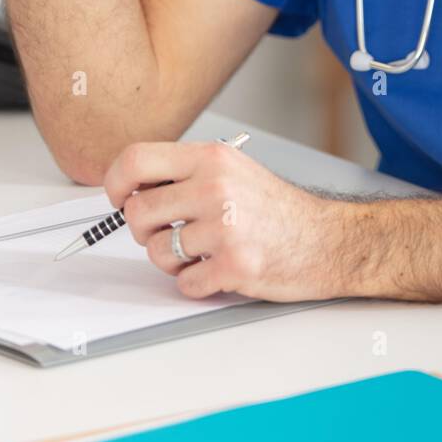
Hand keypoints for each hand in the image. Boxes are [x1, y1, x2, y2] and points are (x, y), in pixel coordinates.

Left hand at [103, 140, 349, 301]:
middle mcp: (215, 187)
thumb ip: (186, 173)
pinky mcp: (233, 265)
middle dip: (144, 231)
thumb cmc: (278, 209)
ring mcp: (224, 227)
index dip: (114, 182)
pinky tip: (218, 270)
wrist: (326, 240)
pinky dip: (196, 284)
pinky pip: (184, 283)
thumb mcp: (233, 170)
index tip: (117, 197)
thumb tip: (132, 187)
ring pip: (156, 252)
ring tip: (201, 253)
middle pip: (137, 212)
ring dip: (172, 261)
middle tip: (167, 233)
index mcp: (212, 158)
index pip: (136, 159)